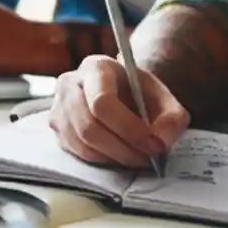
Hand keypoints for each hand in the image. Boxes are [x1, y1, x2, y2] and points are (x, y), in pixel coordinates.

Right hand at [49, 55, 189, 166]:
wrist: (122, 93)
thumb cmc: (141, 95)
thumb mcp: (165, 100)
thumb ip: (171, 120)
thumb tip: (160, 143)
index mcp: (95, 67)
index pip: (102, 102)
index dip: (129, 128)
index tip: (154, 146)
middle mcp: (69, 84)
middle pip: (88, 127)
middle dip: (123, 149)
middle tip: (148, 159)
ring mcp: (57, 107)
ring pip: (81, 143)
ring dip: (114, 158)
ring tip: (138, 158)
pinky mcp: (56, 129)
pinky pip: (76, 153)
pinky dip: (102, 160)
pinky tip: (120, 155)